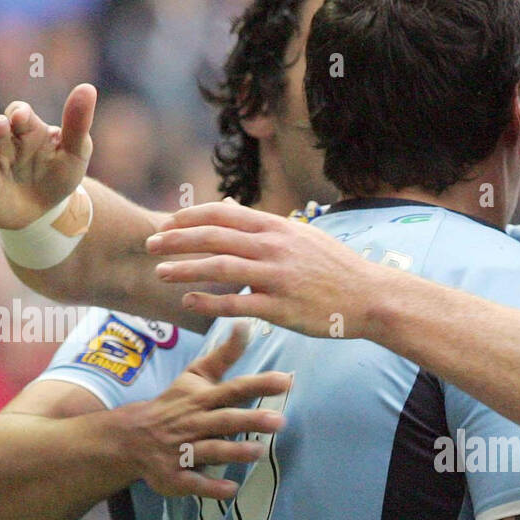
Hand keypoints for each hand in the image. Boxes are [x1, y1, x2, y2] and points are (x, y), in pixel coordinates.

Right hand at [0, 84, 96, 229]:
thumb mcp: (75, 152)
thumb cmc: (59, 177)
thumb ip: (78, 123)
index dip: (18, 114)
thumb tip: (88, 87)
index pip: (18, 113)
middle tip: (0, 127)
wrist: (49, 214)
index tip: (22, 117)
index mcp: (26, 131)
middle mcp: (3, 144)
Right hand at [119, 325, 290, 499]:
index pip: (233, 389)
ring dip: (234, 451)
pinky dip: (211, 486)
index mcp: (201, 399)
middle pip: (224, 420)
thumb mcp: (196, 376)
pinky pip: (194, 482)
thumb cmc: (174, 405)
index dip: (259, 384)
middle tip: (279, 420)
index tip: (286, 380)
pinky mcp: (175, 475)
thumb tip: (244, 324)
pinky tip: (231, 489)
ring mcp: (182, 450)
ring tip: (258, 451)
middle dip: (250, 420)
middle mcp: (193, 423)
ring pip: (211, 450)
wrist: (131, 437)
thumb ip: (224, 355)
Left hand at [146, 202, 387, 337]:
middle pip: (213, 238)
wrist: (369, 297)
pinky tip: (188, 302)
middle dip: (176, 239)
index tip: (168, 222)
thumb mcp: (302, 236)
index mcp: (277, 227)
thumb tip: (229, 212)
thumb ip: (265, 227)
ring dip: (184, 268)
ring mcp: (277, 277)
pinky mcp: (281, 308)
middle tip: (150, 243)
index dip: (191, 217)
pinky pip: (236, 303)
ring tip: (159, 271)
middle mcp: (274, 247)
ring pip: (219, 268)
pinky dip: (209, 302)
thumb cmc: (335, 269)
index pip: (223, 215)